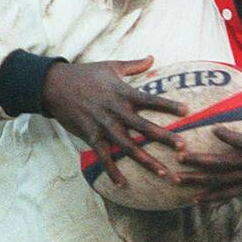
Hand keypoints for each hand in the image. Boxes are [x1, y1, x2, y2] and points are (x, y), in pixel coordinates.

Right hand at [41, 55, 188, 186]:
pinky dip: (112, 171)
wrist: (54, 85)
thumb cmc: (85, 74)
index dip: (169, 105)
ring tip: (163, 173)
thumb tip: (153, 57)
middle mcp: (116, 110)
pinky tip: (123, 184)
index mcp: (123, 93)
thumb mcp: (111, 66)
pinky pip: (104, 156)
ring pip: (128, 146)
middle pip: (144, 127)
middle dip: (165, 138)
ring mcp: (103, 125)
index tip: (187, 111)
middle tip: (184, 149)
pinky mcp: (91, 136)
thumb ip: (134, 65)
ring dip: (146, 161)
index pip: (151, 99)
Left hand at [177, 77, 241, 204]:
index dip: (229, 136)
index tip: (213, 130)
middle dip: (200, 161)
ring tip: (178, 178)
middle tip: (179, 156)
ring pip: (222, 181)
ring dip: (199, 180)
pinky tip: (195, 199)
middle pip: (224, 163)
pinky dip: (212, 197)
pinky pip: (229, 194)